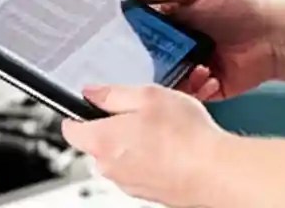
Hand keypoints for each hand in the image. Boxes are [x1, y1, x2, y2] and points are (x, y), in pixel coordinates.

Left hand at [61, 85, 226, 205]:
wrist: (214, 172)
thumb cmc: (183, 136)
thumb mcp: (147, 95)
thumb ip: (112, 93)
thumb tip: (92, 93)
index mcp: (101, 141)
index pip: (70, 128)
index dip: (80, 112)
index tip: (93, 104)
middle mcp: (109, 167)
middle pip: (101, 140)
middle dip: (119, 122)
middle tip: (146, 108)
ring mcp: (129, 183)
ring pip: (126, 152)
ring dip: (141, 136)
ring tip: (170, 122)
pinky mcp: (149, 191)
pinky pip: (144, 166)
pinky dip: (156, 153)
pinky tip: (178, 140)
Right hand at [130, 0, 279, 100]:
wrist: (274, 34)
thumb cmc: (242, 4)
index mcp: (179, 19)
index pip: (146, 28)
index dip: (136, 32)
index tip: (127, 36)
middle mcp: (184, 44)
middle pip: (154, 56)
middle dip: (153, 59)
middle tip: (159, 56)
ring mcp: (195, 66)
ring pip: (170, 78)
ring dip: (177, 74)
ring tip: (194, 65)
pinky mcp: (209, 86)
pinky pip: (192, 94)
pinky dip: (198, 87)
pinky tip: (209, 75)